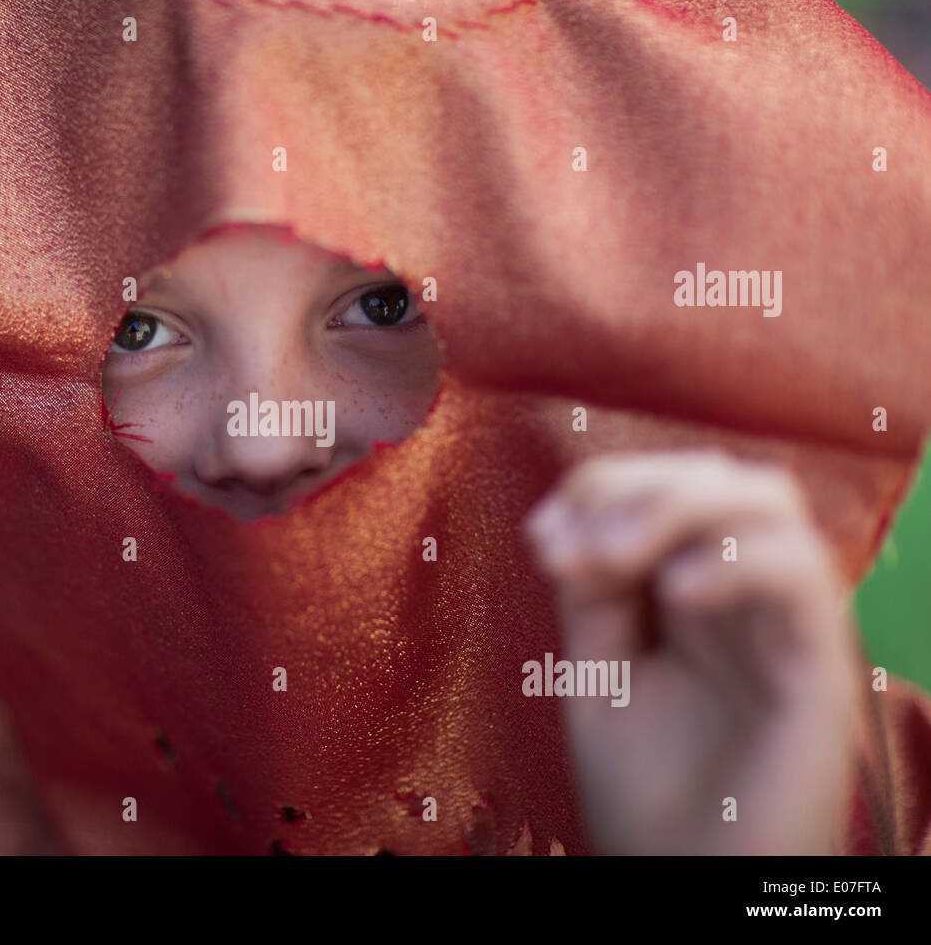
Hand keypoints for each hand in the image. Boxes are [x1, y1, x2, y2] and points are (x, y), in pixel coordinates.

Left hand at [524, 450, 860, 853]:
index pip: (663, 486)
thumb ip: (592, 596)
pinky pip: (800, 575)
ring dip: (677, 506)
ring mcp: (782, 625)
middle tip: (565, 550)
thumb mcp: (596, 676)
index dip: (597, 489)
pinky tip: (674, 595)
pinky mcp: (818, 667)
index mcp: (690, 591)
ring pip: (766, 501)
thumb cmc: (648, 793)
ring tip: (610, 559)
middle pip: (716, 475)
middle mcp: (742, 596)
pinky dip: (735, 561)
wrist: (689, 882)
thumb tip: (572, 523)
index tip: (539, 539)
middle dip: (631, 487)